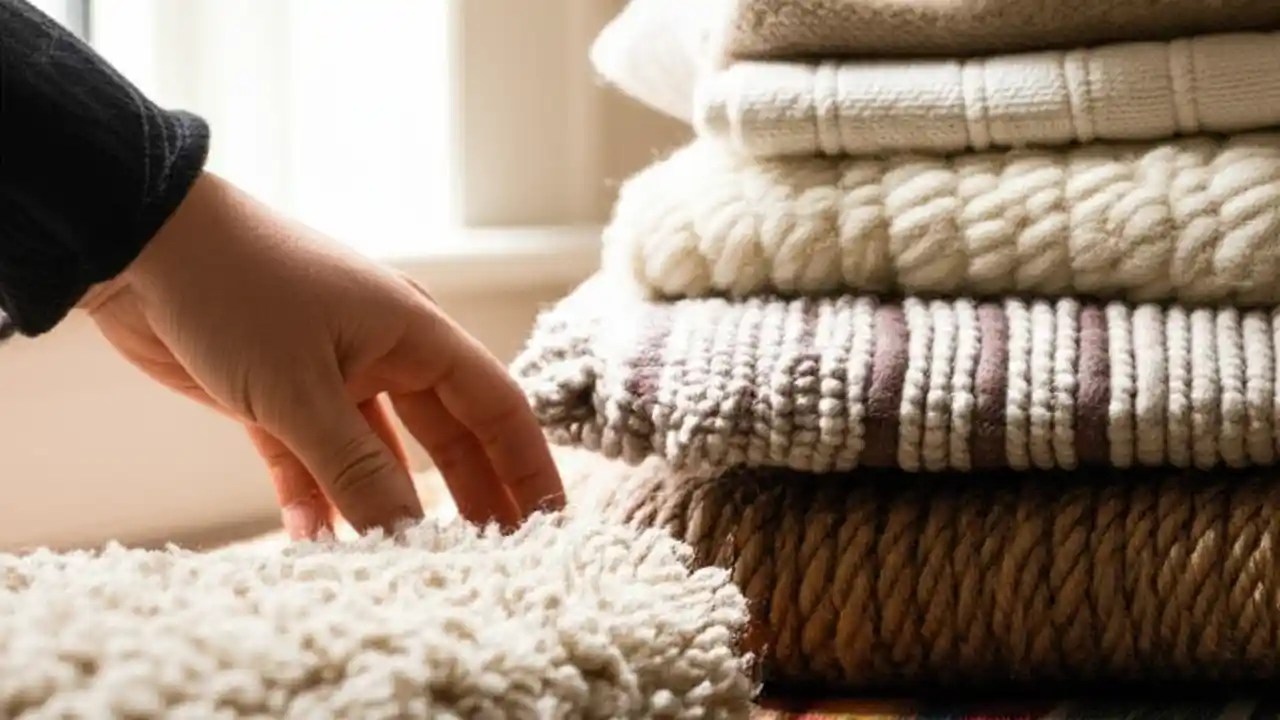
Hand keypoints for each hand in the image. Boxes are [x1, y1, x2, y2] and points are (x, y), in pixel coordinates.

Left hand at [79, 172, 564, 538]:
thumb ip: (358, 468)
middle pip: (448, 436)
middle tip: (490, 558)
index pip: (496, 405)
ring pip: (380, 454)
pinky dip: (316, 499)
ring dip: (389, 505)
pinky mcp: (276, 395)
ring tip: (409, 564)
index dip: (528, 465)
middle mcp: (384, 351)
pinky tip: (316, 542)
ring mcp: (331, 373)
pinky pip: (311, 459)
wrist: (136, 242)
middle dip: (470, 496)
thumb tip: (410, 535)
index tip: (549, 522)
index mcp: (414, 332)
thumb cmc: (236, 291)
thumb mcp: (301, 390)